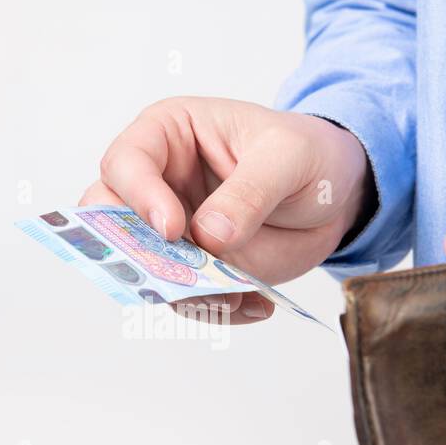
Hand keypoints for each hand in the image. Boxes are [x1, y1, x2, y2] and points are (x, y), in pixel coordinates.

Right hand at [80, 96, 370, 322]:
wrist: (336, 195)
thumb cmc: (305, 153)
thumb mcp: (288, 158)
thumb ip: (250, 191)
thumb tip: (210, 235)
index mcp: (167, 135)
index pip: (126, 162)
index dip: (139, 196)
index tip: (173, 228)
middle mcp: (157, 185)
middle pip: (109, 222)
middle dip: (133, 254)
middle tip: (171, 277)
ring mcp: (172, 234)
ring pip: (146, 271)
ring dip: (182, 292)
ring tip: (235, 297)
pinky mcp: (193, 271)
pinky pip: (186, 298)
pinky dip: (217, 308)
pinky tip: (256, 305)